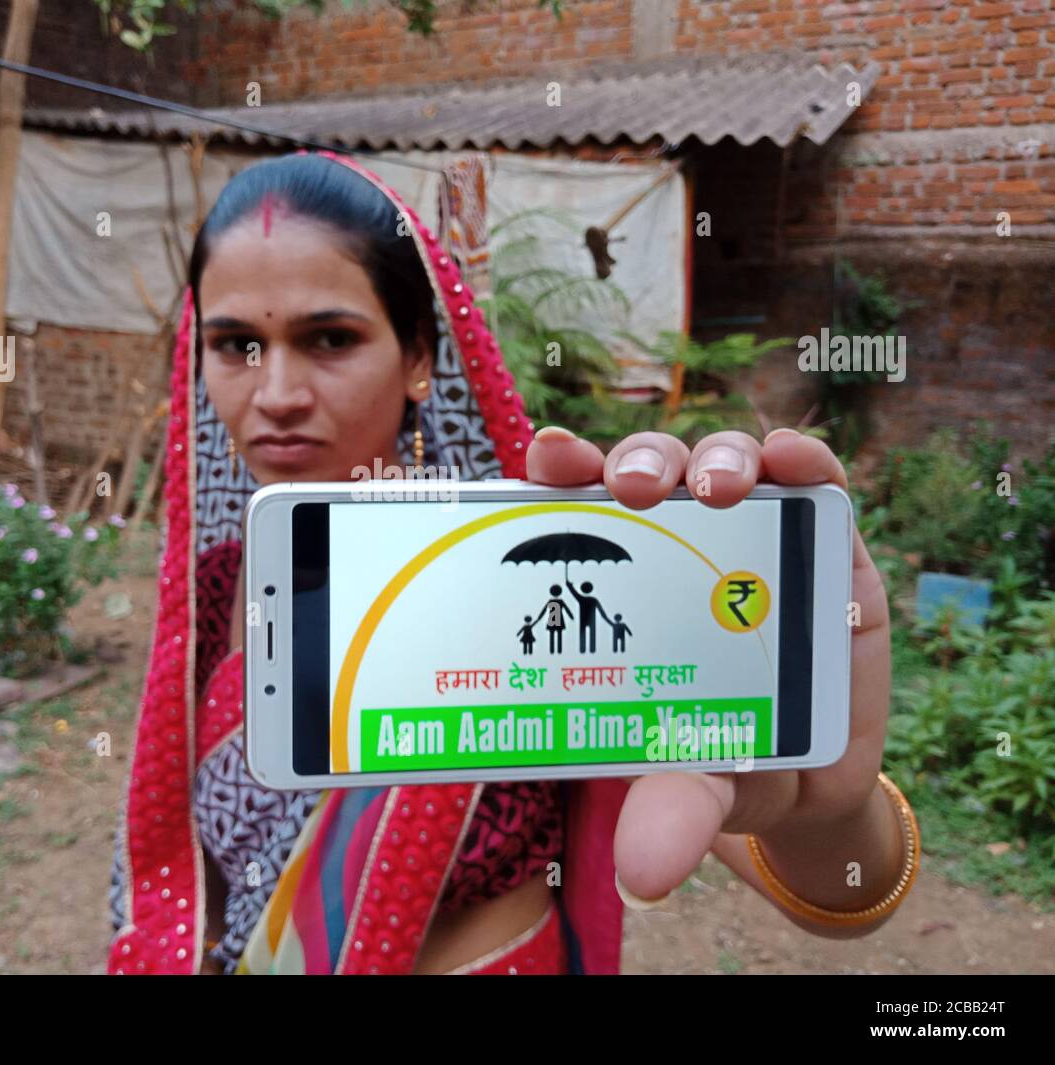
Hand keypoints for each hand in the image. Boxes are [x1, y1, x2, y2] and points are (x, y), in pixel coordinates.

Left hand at [525, 426, 891, 907]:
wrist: (813, 783)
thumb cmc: (722, 767)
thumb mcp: (692, 788)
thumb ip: (668, 811)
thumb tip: (647, 873)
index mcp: (615, 589)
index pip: (572, 512)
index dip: (556, 474)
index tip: (543, 459)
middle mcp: (671, 550)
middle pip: (643, 475)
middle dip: (634, 464)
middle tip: (630, 491)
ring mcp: (747, 538)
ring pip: (719, 464)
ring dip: (715, 460)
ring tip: (715, 489)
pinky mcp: (821, 541)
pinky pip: (812, 481)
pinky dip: (802, 461)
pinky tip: (793, 463)